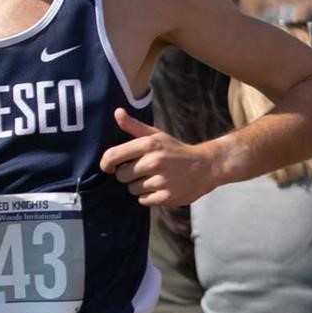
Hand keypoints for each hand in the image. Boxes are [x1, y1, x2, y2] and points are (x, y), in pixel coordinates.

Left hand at [101, 108, 218, 206]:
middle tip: (142, 171)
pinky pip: (143, 200)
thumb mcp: (157, 136)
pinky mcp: (167, 196)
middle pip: (121, 176)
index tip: (108, 167)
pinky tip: (159, 188)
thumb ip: (134, 126)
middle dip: (127, 175)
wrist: (206, 166)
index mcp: (149, 144)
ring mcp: (161, 180)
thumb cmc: (176, 151)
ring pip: (132, 189)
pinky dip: (148, 197)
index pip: (113, 155)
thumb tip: (117, 112)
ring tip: (154, 179)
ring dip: (138, 186)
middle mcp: (154, 162)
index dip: (106, 163)